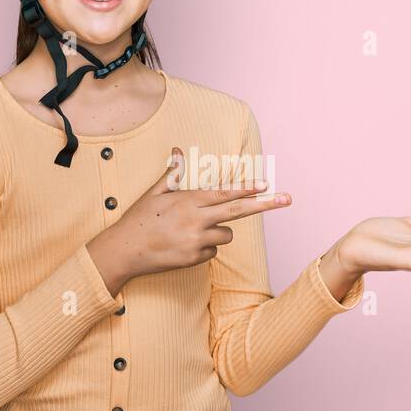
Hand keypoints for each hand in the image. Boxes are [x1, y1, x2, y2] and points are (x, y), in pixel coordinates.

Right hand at [86, 146, 292, 295]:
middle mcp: (196, 220)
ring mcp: (196, 242)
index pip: (224, 193)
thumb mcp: (154, 193)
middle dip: (264, 204)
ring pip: (226, 235)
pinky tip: (184, 245)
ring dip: (218, 231)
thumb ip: (173, 174)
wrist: (124, 251)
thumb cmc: (139, 219)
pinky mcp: (194, 259)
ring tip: (192, 231)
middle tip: (287, 199)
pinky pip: (212, 252)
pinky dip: (204, 249)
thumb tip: (179, 151)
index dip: (246, 188)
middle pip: (237, 212)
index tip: (266, 184)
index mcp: (188, 201)